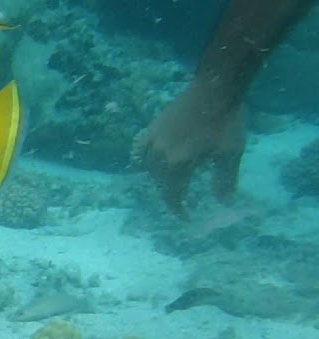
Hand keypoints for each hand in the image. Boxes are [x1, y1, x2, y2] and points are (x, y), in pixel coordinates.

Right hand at [135, 83, 245, 214]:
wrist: (215, 87)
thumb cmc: (226, 121)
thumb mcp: (230, 153)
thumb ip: (225, 180)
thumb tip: (224, 203)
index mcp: (178, 163)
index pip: (172, 195)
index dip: (178, 208)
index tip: (185, 216)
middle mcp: (160, 155)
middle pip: (159, 183)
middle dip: (169, 194)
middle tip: (180, 200)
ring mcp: (153, 140)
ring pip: (149, 169)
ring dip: (159, 179)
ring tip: (171, 181)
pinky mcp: (152, 128)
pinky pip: (142, 151)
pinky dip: (145, 160)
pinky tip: (154, 161)